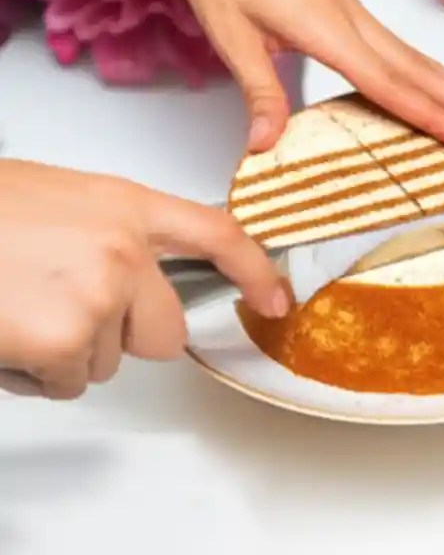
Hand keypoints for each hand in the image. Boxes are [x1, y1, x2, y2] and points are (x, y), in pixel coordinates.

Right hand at [0, 159, 287, 398]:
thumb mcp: (56, 201)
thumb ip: (110, 235)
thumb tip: (136, 277)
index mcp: (125, 204)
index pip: (217, 234)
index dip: (254, 270)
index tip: (275, 297)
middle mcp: (124, 250)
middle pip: (166, 331)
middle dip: (125, 337)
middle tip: (64, 314)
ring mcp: (99, 297)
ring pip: (110, 362)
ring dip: (67, 352)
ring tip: (17, 310)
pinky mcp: (66, 342)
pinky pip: (70, 383)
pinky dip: (36, 373)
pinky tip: (6, 334)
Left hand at [116, 0, 443, 153]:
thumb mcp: (229, 34)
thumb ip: (259, 91)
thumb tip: (267, 145)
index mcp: (324, 27)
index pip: (388, 83)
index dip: (431, 116)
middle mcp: (350, 15)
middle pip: (421, 70)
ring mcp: (352, 5)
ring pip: (416, 55)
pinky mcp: (345, 0)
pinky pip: (399, 42)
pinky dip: (430, 67)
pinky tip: (443, 80)